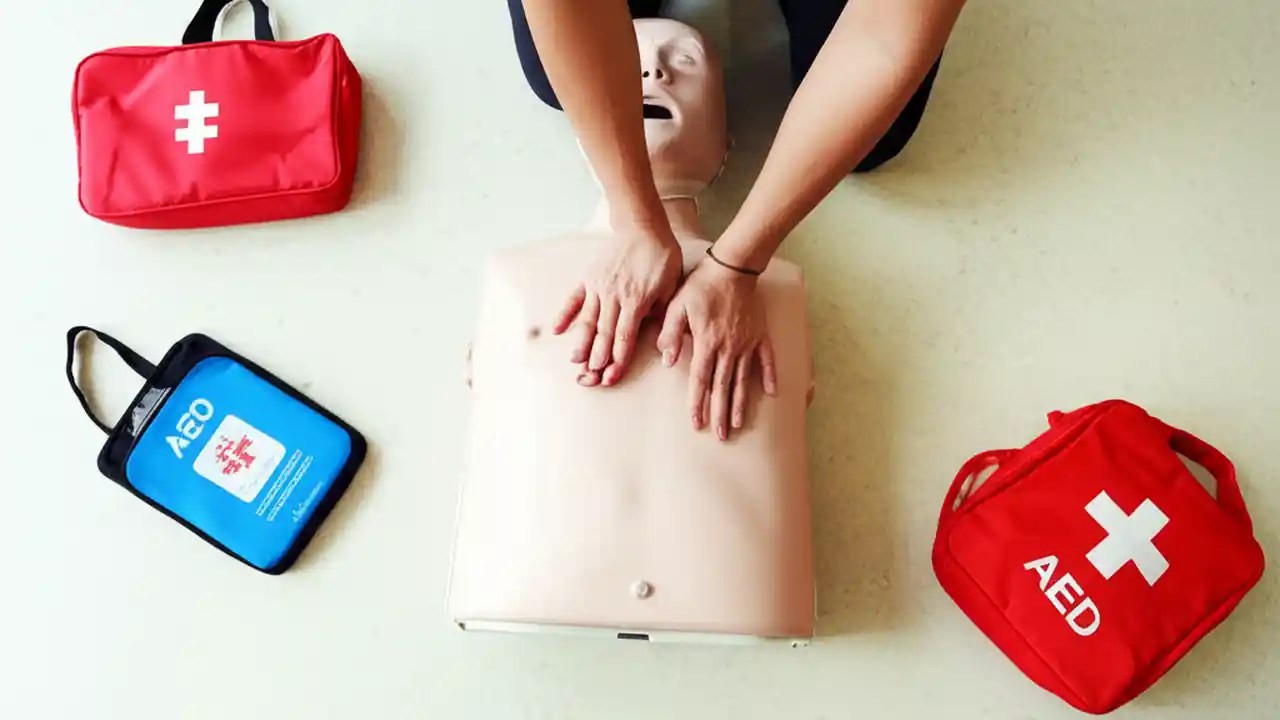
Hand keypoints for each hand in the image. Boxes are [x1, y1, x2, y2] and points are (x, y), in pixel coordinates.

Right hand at [553, 222, 681, 385]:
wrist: (643, 226)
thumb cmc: (661, 257)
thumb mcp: (671, 286)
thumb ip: (663, 314)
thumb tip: (663, 342)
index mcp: (636, 300)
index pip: (624, 337)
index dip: (617, 360)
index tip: (611, 378)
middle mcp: (614, 296)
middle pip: (604, 333)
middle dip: (597, 358)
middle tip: (590, 378)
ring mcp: (598, 286)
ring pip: (588, 320)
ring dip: (581, 342)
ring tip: (575, 361)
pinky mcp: (588, 277)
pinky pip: (573, 298)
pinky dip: (564, 314)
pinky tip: (557, 330)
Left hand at [657, 259, 777, 439]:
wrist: (732, 267)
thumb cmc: (701, 285)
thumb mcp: (676, 306)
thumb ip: (669, 333)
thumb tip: (667, 360)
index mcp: (706, 343)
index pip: (700, 380)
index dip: (697, 404)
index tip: (697, 424)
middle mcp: (728, 348)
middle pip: (722, 387)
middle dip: (720, 413)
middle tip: (721, 436)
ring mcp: (746, 343)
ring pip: (742, 379)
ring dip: (740, 403)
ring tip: (739, 423)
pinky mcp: (759, 335)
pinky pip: (766, 359)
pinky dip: (769, 376)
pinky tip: (771, 393)